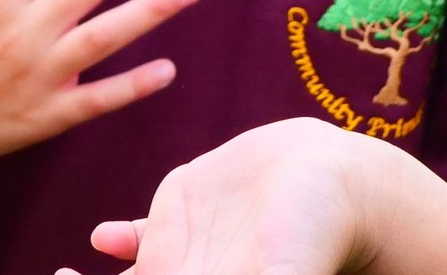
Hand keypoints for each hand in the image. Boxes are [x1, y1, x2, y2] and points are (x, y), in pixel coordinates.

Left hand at [72, 120, 446, 274]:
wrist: (339, 180)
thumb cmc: (317, 236)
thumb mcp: (280, 272)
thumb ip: (259, 272)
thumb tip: (172, 267)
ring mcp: (184, 250)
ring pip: (132, 274)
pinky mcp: (186, 212)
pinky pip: (142, 238)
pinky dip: (123, 241)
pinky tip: (107, 240)